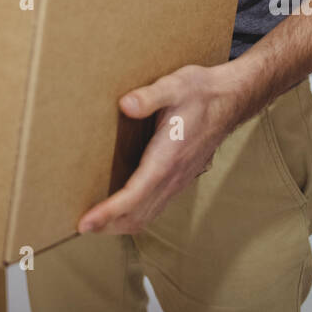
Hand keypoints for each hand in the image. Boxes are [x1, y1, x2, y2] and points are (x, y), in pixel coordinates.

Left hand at [77, 63, 242, 235]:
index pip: (133, 196)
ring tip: (95, 223)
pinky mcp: (179, 179)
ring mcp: (177, 181)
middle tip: (81, 226)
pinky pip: (154, 207)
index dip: (108, 213)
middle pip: (137, 215)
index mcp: (167, 159)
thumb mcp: (175, 85)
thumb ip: (150, 96)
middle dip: (108, 225)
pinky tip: (122, 208)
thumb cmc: (201, 92)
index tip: (85, 222)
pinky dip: (134, 215)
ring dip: (120, 224)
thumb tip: (126, 105)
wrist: (230, 100)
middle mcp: (172, 176)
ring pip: (146, 215)